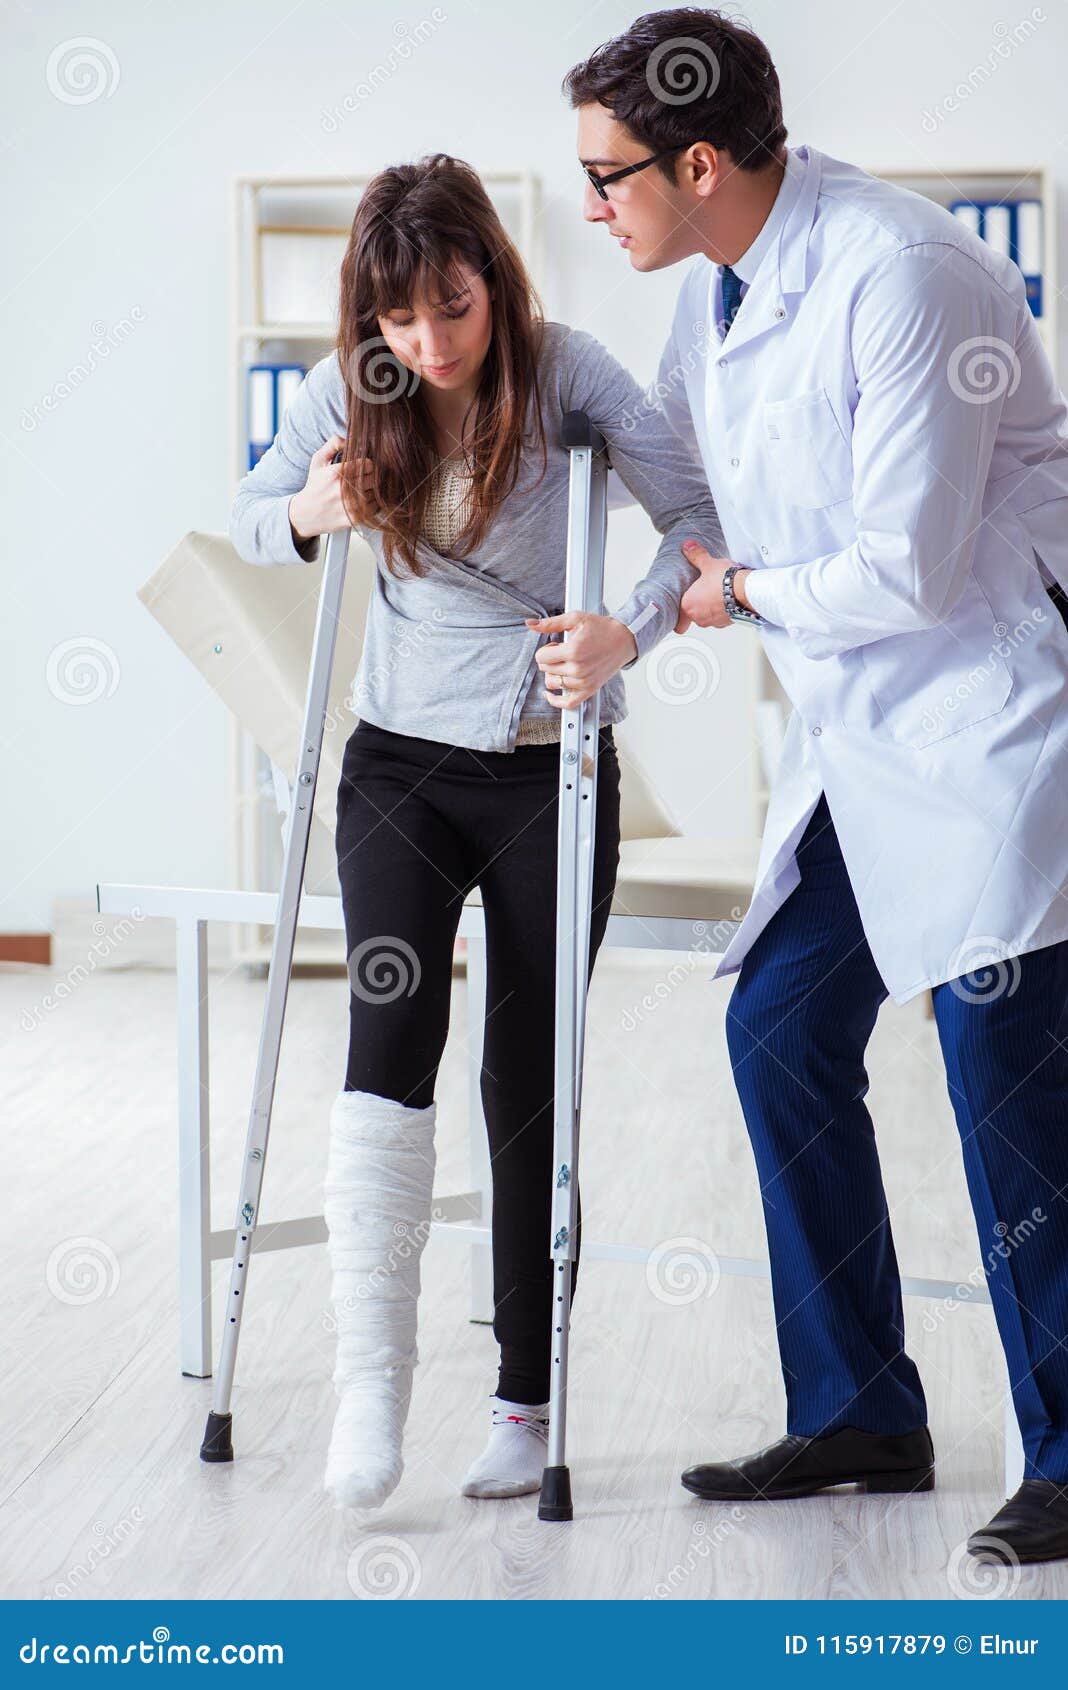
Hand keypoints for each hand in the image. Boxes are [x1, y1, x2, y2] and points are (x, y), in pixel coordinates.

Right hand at [288, 435, 372, 539]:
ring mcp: (350, 506)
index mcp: (337, 473)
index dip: (368, 466)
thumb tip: (348, 439)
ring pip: (376, 494)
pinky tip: (362, 502)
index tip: (363, 468)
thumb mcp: (318, 461)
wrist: (306, 515)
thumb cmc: (314, 486)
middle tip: (363, 479)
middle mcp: (344, 490)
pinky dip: (371, 504)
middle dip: (370, 478)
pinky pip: (374, 508)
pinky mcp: (355, 519)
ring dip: (371, 492)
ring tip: (361, 491)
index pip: (369, 465)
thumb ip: (333, 444)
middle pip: (374, 479)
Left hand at [523, 612, 637, 707]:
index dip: (545, 650)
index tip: (555, 646)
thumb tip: (530, 624)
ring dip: (554, 674)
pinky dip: (556, 701)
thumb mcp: (575, 619)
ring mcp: (584, 682)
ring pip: (553, 683)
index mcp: (573, 651)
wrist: (623, 639)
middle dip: (550, 660)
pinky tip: (550, 694)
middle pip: (545, 670)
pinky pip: (568, 703)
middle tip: (564, 652)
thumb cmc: (602, 628)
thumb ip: (550, 623)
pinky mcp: (589, 690)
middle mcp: (578, 669)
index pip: (541, 658)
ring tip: (566, 664)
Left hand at [675, 541, 750, 629]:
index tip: (687, 604)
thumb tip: (688, 546)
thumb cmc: (726, 581)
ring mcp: (714, 622)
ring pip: (709, 617)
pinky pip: (722, 617)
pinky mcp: (727, 623)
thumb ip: (696, 556)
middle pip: (694, 615)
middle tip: (705, 591)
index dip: (683, 610)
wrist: (748, 591)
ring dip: (712, 608)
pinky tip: (729, 599)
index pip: (679, 617)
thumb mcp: (708, 564)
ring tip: (718, 593)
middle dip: (699, 604)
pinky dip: (724, 610)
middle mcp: (699, 618)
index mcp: (688, 606)